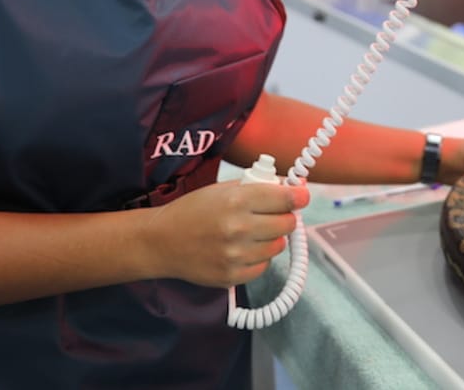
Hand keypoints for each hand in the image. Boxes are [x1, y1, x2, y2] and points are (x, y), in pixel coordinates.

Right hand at [140, 178, 309, 287]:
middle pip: (287, 223)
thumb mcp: (223, 189)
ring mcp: (235, 255)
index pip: (285, 198)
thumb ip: (258, 187)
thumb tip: (295, 186)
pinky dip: (259, 258)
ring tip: (254, 232)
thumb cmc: (194, 210)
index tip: (301, 196)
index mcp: (238, 200)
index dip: (298, 196)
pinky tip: (243, 249)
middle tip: (274, 214)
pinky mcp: (231, 276)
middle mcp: (239, 227)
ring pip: (278, 246)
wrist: (161, 241)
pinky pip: (263, 266)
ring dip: (272, 238)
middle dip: (284, 217)